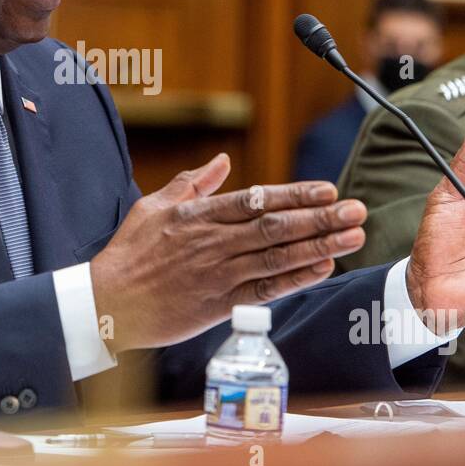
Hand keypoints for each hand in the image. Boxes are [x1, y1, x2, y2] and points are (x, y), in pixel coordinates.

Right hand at [89, 153, 367, 352]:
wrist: (108, 303)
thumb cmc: (129, 253)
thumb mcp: (154, 207)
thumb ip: (193, 184)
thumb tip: (222, 160)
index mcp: (199, 216)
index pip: (257, 200)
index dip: (296, 195)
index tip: (328, 190)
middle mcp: (213, 243)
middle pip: (276, 227)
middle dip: (320, 218)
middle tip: (356, 210)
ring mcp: (218, 274)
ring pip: (277, 257)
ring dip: (319, 245)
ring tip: (353, 236)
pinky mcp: (219, 304)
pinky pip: (265, 290)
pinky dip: (295, 279)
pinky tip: (323, 268)